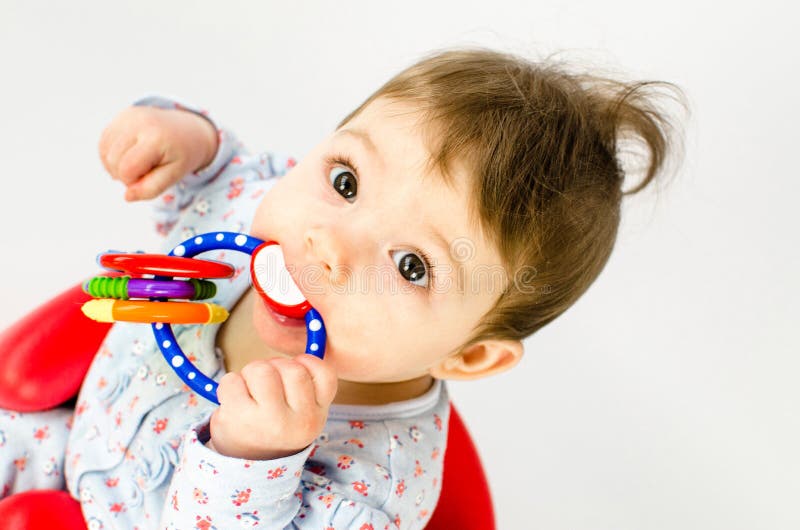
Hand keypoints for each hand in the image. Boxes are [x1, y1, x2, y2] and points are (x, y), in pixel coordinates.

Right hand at [98, 105, 218, 201]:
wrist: (189, 130)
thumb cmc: (181, 155)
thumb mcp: (174, 175)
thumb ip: (152, 189)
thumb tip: (127, 197)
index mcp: (155, 138)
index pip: (127, 169)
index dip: (132, 181)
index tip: (147, 179)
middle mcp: (139, 122)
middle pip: (113, 160)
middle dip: (124, 174)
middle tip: (144, 172)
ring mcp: (129, 116)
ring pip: (105, 151)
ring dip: (115, 165)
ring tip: (136, 165)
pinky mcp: (123, 115)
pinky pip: (105, 141)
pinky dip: (111, 154)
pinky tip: (127, 156)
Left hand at [208, 355, 337, 459]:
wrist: (246, 464)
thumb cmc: (274, 424)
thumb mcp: (302, 410)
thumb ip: (308, 380)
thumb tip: (313, 321)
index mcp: (318, 415)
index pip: (325, 373)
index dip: (307, 364)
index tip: (295, 374)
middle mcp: (299, 421)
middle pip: (291, 368)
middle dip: (275, 366)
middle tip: (267, 384)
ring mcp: (270, 421)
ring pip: (261, 369)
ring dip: (251, 373)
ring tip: (250, 391)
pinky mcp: (239, 419)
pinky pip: (232, 380)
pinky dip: (230, 385)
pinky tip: (234, 401)